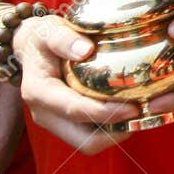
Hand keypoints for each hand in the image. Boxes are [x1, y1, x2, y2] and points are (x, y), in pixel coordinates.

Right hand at [15, 14, 138, 154]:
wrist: (31, 48)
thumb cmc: (42, 37)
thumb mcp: (49, 30)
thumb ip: (63, 38)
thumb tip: (85, 50)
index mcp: (39, 92)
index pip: (75, 111)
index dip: (106, 113)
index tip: (134, 106)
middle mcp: (45, 114)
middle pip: (85, 141)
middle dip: (116, 132)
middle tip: (142, 112)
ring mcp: (55, 123)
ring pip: (90, 143)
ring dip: (116, 133)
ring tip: (139, 112)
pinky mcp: (66, 125)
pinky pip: (92, 136)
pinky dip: (111, 129)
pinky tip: (128, 110)